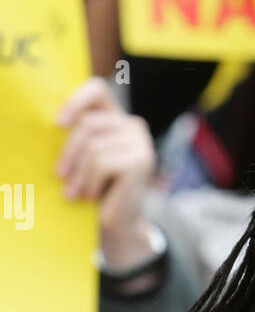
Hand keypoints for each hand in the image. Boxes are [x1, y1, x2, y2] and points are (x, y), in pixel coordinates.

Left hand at [55, 77, 156, 270]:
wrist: (119, 222)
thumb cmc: (97, 188)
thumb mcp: (85, 157)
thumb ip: (80, 136)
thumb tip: (55, 122)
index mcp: (118, 119)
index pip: (97, 89)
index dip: (75, 100)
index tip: (57, 125)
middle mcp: (134, 125)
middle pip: (89, 124)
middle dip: (69, 152)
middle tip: (60, 176)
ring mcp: (141, 143)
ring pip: (94, 147)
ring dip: (79, 174)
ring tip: (75, 192)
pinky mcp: (142, 161)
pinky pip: (102, 163)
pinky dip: (91, 182)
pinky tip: (92, 196)